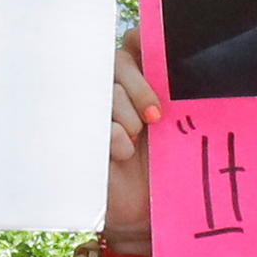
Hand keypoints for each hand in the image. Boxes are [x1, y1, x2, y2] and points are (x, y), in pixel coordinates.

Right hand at [103, 42, 156, 244]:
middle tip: (157, 116)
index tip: (149, 53)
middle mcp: (111, 92)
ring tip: (138, 142)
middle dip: (139, 86)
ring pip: (107, 91)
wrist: (148, 212)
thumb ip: (174, 88)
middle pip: (116, 61)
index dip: (140, 44)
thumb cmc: (166, 166)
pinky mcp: (80, 137)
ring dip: (128, 117)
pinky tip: (122, 155)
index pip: (131, 46)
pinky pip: (98, 123)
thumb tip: (165, 46)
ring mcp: (93, 114)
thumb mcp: (176, 123)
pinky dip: (116, 138)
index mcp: (136, 83)